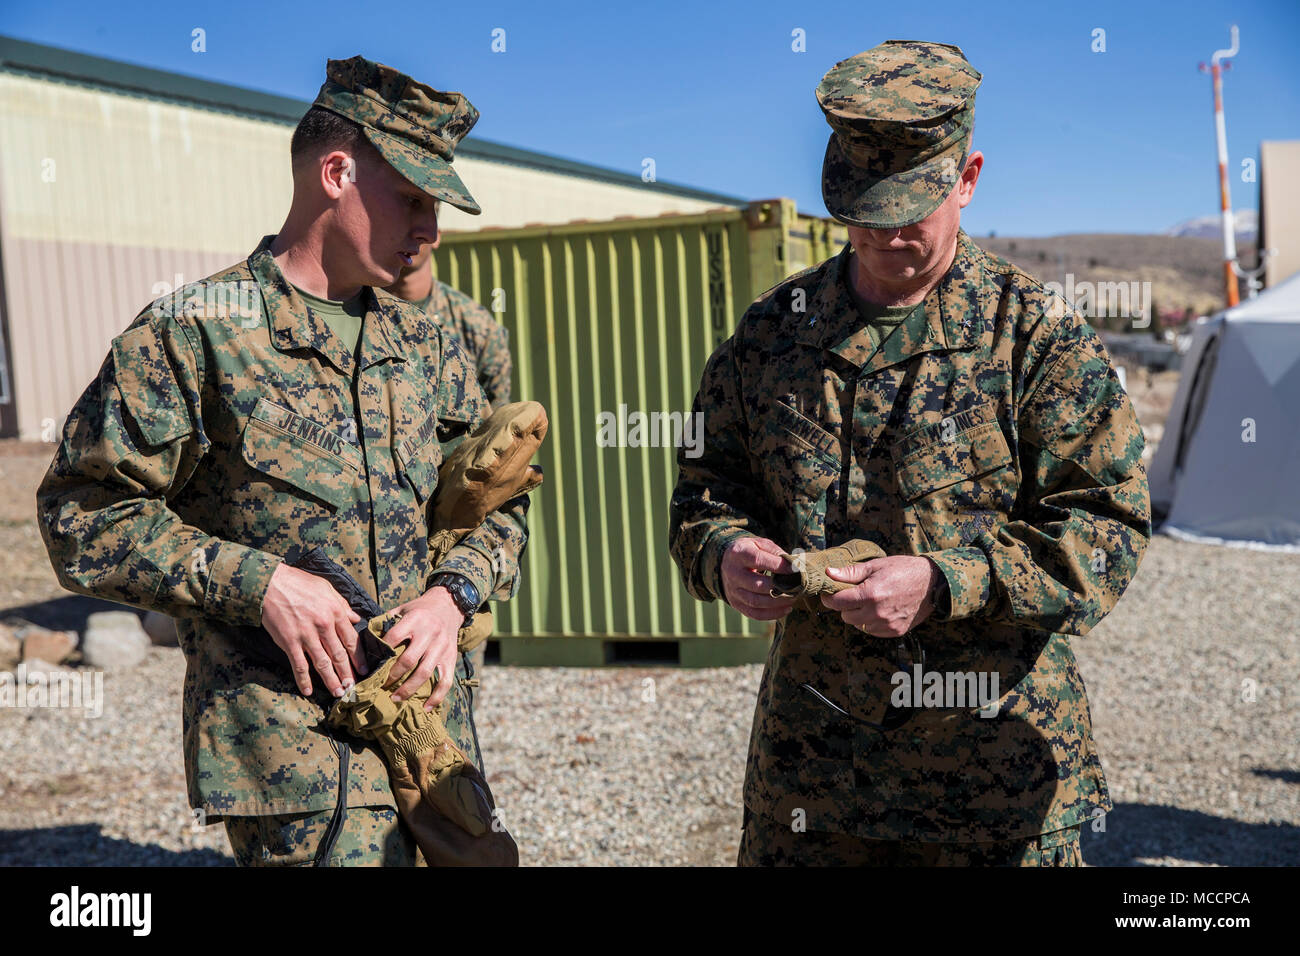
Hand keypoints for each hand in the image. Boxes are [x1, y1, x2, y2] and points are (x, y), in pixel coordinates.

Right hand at [261, 563, 364, 696]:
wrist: (270, 584)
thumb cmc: (298, 583)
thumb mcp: (326, 588)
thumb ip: (342, 605)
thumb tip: (356, 619)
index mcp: (335, 612)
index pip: (351, 640)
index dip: (359, 657)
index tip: (365, 669)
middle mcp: (323, 626)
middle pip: (339, 655)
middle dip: (348, 673)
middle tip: (353, 688)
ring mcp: (306, 635)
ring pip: (322, 663)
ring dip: (331, 680)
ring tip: (338, 693)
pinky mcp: (289, 642)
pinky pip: (299, 665)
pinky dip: (304, 680)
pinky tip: (308, 691)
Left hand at [380, 586, 462, 709]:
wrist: (449, 605)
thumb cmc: (420, 610)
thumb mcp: (403, 609)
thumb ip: (387, 623)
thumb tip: (366, 640)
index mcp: (415, 619)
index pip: (393, 638)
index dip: (380, 654)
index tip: (369, 667)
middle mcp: (430, 633)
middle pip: (408, 660)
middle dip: (391, 676)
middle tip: (380, 687)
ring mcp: (442, 647)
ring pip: (425, 673)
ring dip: (408, 689)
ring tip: (395, 699)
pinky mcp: (451, 658)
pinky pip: (445, 681)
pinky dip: (437, 697)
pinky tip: (426, 708)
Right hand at [721, 536, 795, 620]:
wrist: (726, 563)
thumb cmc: (748, 551)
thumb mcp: (758, 543)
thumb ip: (774, 551)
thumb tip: (792, 564)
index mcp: (738, 554)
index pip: (758, 561)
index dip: (778, 566)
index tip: (795, 569)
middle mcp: (733, 574)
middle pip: (757, 585)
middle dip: (779, 587)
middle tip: (797, 586)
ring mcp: (733, 591)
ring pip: (756, 602)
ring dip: (778, 603)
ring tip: (794, 598)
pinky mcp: (736, 603)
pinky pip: (754, 613)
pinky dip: (772, 614)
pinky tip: (786, 609)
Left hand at [820, 555, 942, 637]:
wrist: (931, 582)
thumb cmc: (902, 569)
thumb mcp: (875, 566)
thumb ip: (850, 573)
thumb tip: (829, 573)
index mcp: (869, 594)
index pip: (837, 603)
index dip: (829, 598)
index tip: (830, 594)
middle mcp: (877, 613)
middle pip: (846, 616)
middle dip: (846, 606)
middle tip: (855, 595)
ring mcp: (887, 624)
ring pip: (859, 625)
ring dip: (859, 615)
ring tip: (871, 601)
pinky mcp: (895, 631)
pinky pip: (873, 631)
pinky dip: (872, 622)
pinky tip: (881, 609)